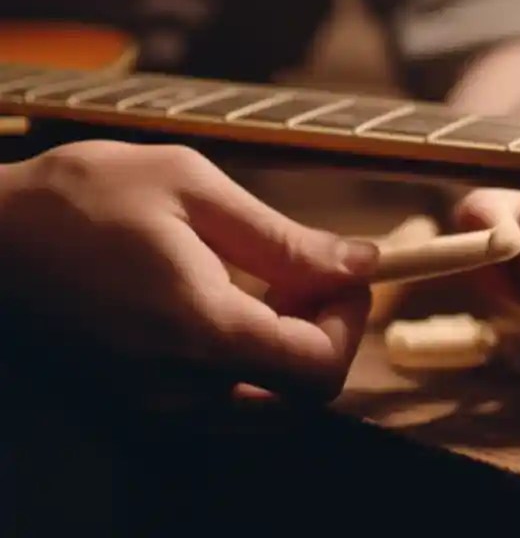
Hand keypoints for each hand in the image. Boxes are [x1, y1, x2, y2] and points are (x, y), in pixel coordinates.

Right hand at [0, 141, 378, 401]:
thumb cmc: (79, 199)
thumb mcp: (192, 190)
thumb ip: (285, 239)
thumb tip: (362, 263)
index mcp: (203, 331)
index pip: (320, 368)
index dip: (349, 323)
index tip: (346, 276)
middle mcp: (180, 387)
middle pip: (300, 399)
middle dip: (324, 337)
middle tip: (310, 278)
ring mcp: (152, 406)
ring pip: (263, 408)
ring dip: (287, 355)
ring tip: (268, 289)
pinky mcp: (133, 406)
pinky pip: (218, 407)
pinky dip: (246, 368)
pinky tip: (228, 310)